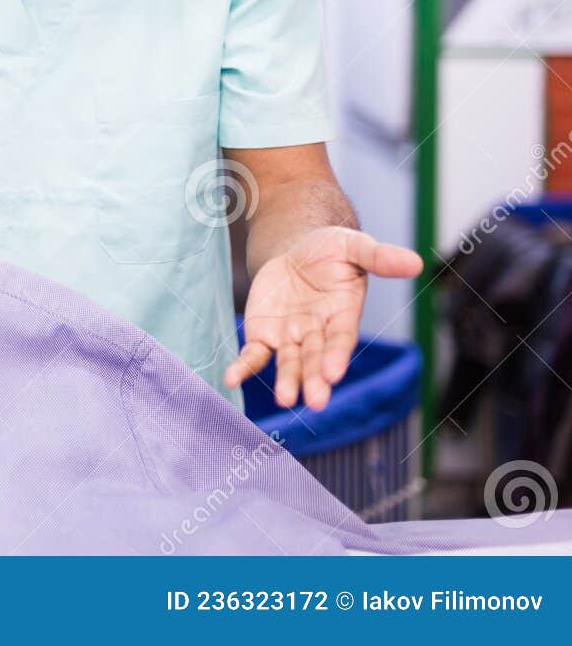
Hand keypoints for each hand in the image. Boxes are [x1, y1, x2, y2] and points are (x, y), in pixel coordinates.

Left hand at [225, 227, 422, 410]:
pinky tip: (231, 378)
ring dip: (286, 382)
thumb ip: (378, 257)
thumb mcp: (352, 246)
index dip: (337, 355)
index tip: (334, 373)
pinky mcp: (264, 335)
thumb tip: (418, 263)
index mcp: (343, 315)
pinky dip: (243, 367)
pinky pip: (253, 354)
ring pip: (289, 363)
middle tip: (314, 401)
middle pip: (316, 359)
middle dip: (315, 379)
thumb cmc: (329, 251)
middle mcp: (318, 333)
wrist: (294, 250)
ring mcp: (290, 338)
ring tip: (285, 400)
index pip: (341, 339)